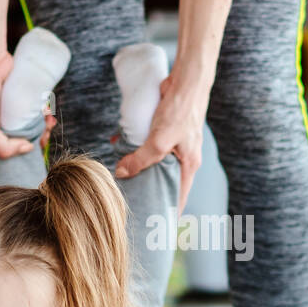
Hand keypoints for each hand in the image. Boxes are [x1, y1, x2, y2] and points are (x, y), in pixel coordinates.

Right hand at [0, 47, 58, 157]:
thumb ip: (2, 148)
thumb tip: (28, 148)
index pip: (5, 154)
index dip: (21, 153)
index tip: (34, 145)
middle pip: (20, 141)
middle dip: (36, 138)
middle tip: (45, 132)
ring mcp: (7, 114)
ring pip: (29, 128)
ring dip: (42, 127)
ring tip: (48, 120)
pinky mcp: (18, 102)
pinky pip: (33, 113)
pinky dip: (42, 115)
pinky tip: (46, 112)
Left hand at [113, 66, 209, 213]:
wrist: (186, 81)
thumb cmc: (180, 111)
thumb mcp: (159, 140)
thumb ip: (141, 158)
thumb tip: (121, 173)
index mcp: (188, 166)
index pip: (178, 197)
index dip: (167, 211)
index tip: (154, 224)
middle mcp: (182, 158)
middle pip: (163, 180)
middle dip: (147, 187)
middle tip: (128, 199)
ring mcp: (174, 143)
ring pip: (153, 161)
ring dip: (137, 164)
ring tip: (119, 174)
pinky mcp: (164, 129)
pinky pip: (147, 143)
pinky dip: (134, 145)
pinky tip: (119, 145)